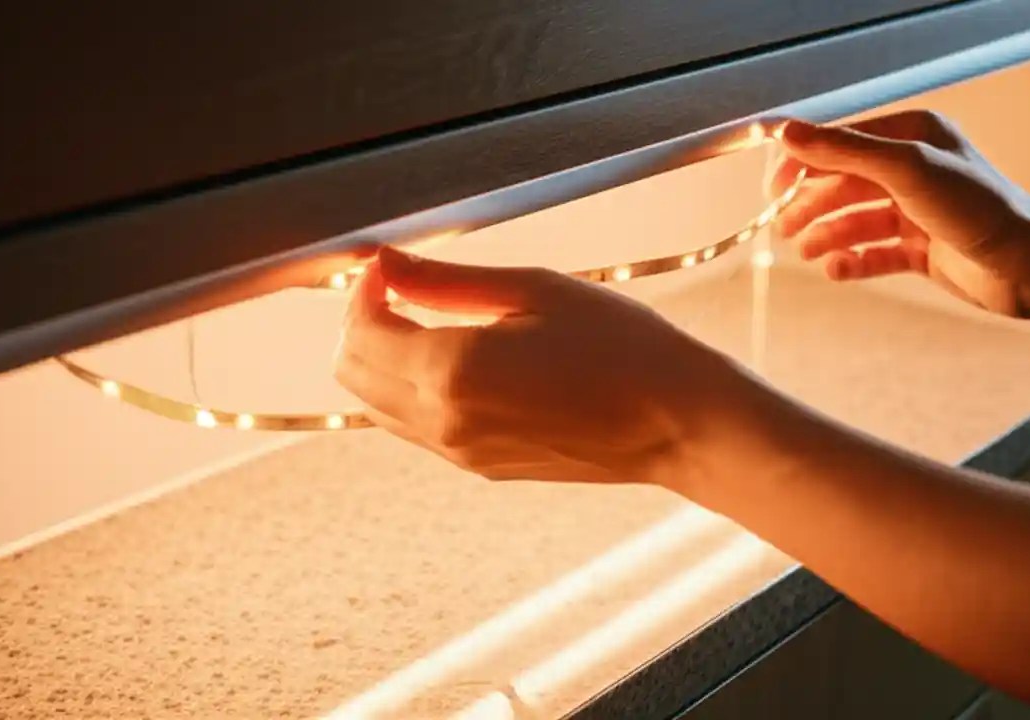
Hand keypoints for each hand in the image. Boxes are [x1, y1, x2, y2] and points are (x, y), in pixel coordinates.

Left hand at [334, 246, 744, 483]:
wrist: (678, 424)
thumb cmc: (621, 345)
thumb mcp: (534, 291)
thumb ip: (446, 280)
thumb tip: (384, 261)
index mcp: (452, 371)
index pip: (360, 331)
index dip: (364, 290)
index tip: (389, 264)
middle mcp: (444, 421)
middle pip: (351, 374)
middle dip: (360, 324)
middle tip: (400, 287)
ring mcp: (461, 452)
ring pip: (375, 407)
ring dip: (381, 359)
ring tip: (427, 317)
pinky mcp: (481, 466)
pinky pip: (413, 426)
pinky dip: (409, 388)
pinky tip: (455, 355)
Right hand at [773, 110, 1029, 317]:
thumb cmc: (976, 209)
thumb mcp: (904, 168)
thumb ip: (843, 150)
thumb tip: (786, 133)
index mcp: (912, 137)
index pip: (841, 143)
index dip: (803, 163)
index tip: (772, 189)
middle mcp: (914, 170)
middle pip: (843, 184)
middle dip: (811, 205)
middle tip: (783, 229)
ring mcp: (917, 212)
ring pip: (855, 221)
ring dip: (826, 236)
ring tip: (806, 252)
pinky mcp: (922, 250)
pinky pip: (874, 254)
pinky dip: (851, 262)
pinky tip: (835, 271)